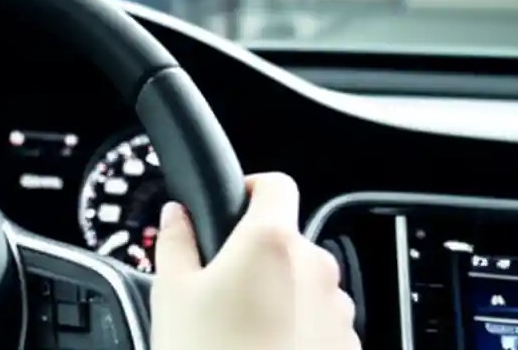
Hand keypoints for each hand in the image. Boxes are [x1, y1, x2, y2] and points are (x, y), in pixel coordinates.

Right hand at [150, 173, 358, 349]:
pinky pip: (319, 325)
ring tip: (238, 332)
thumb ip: (176, 242)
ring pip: (304, 285)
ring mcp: (337, 312)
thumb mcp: (171, 295)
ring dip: (278, 296)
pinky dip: (295, 331)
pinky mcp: (346, 348)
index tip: (234, 203)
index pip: (275, 184)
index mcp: (271, 242)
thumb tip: (177, 217)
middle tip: (218, 288)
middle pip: (287, 241)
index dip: (251, 188)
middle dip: (256, 256)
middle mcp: (315, 269)